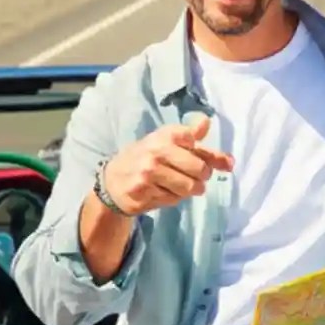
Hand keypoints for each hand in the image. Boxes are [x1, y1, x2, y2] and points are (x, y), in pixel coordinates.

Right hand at [103, 114, 233, 214]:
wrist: (112, 181)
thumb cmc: (145, 158)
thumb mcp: (166, 142)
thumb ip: (193, 138)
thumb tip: (211, 126)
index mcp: (165, 135)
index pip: (195, 141)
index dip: (202, 153)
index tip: (194, 155)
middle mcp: (156, 150)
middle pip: (200, 168)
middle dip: (203, 176)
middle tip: (196, 177)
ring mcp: (149, 172)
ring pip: (189, 187)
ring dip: (190, 190)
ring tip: (180, 187)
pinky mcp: (144, 192)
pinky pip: (174, 199)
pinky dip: (173, 198)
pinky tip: (162, 192)